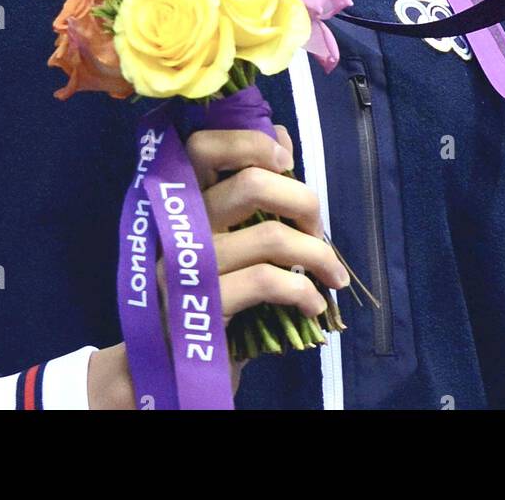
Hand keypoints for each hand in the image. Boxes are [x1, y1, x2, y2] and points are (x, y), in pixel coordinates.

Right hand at [87, 124, 346, 407]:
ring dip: (317, 253)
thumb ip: (249, 185)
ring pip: (270, 235)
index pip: (204, 145)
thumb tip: (281, 138)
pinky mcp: (203, 306)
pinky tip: (314, 305)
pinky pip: (268, 281)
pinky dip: (304, 291)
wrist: (173, 365)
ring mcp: (188, 265)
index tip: (285, 161)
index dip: (251, 142)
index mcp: (181, 199)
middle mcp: (178, 225)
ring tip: (331, 273)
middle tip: (317, 227)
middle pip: (250, 184)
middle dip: (302, 200)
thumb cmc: (209, 288)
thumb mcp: (226, 234)